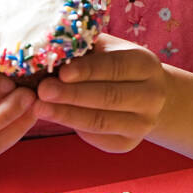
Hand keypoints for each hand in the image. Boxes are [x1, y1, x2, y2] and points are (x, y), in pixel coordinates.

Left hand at [32, 33, 168, 152]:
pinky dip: (74, 128)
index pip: (116, 67)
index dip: (88, 70)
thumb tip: (49, 51)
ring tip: (39, 107)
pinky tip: (54, 117)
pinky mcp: (128, 143)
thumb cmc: (113, 65)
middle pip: (109, 97)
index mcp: (146, 65)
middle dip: (72, 95)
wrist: (143, 96)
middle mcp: (152, 95)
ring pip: (101, 121)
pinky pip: (98, 137)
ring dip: (67, 115)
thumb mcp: (105, 49)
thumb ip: (84, 49)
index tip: (61, 72)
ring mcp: (143, 123)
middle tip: (42, 91)